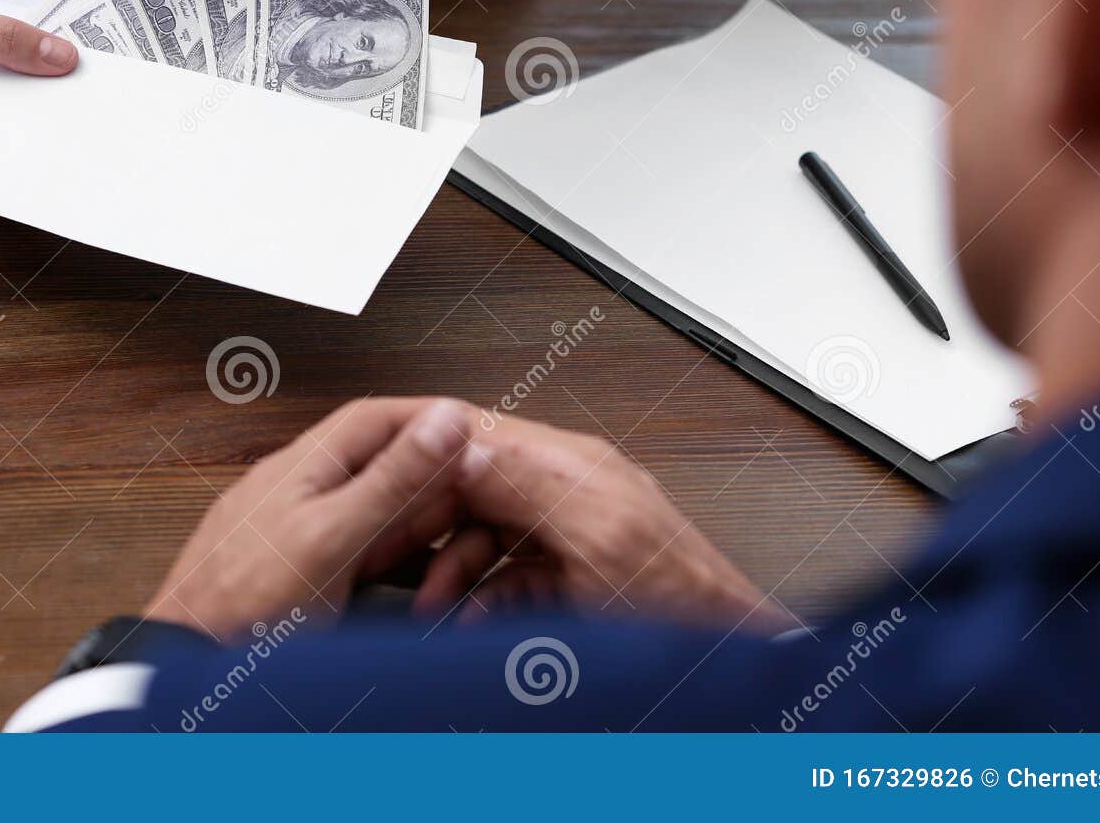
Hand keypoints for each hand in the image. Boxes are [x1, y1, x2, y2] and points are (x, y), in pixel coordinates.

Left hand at [144, 398, 473, 642]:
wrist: (188, 671)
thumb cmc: (241, 609)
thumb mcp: (331, 538)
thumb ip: (390, 481)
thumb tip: (444, 420)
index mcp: (300, 466)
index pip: (376, 416)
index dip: (430, 417)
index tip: (475, 427)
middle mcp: (293, 490)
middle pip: (376, 463)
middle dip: (430, 480)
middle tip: (475, 497)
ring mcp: (291, 532)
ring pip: (369, 511)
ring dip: (413, 528)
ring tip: (451, 551)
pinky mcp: (292, 572)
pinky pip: (354, 551)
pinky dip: (390, 564)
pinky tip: (406, 586)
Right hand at [415, 413, 797, 634]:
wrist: (723, 668)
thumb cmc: (686, 608)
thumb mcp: (601, 537)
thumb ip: (531, 483)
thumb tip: (463, 446)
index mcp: (574, 466)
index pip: (478, 432)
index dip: (424, 447)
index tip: (377, 469)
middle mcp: (570, 491)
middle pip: (473, 485)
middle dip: (429, 521)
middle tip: (391, 553)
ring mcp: (571, 538)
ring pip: (485, 536)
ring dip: (452, 570)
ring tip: (434, 604)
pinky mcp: (574, 580)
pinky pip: (509, 579)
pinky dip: (484, 601)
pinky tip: (474, 621)